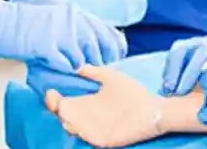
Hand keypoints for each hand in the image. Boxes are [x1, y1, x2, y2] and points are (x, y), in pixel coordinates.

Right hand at [0, 0, 127, 71]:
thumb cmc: (21, 18)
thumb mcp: (52, 14)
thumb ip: (70, 24)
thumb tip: (83, 39)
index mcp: (73, 13)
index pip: (105, 31)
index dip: (111, 47)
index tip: (112, 57)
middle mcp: (71, 22)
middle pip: (96, 48)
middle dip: (96, 62)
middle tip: (92, 72)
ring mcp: (60, 34)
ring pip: (81, 59)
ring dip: (77, 67)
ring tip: (70, 71)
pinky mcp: (47, 46)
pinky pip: (65, 65)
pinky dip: (63, 70)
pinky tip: (56, 68)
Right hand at [45, 65, 163, 148]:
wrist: (154, 110)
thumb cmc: (134, 94)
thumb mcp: (111, 78)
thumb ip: (94, 72)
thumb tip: (77, 67)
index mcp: (87, 104)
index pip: (63, 104)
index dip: (54, 99)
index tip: (51, 91)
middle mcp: (88, 118)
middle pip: (63, 117)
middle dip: (57, 109)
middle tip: (58, 100)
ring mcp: (94, 130)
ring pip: (71, 127)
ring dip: (68, 118)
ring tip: (69, 107)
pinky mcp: (103, 140)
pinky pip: (86, 137)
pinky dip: (81, 129)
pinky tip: (80, 119)